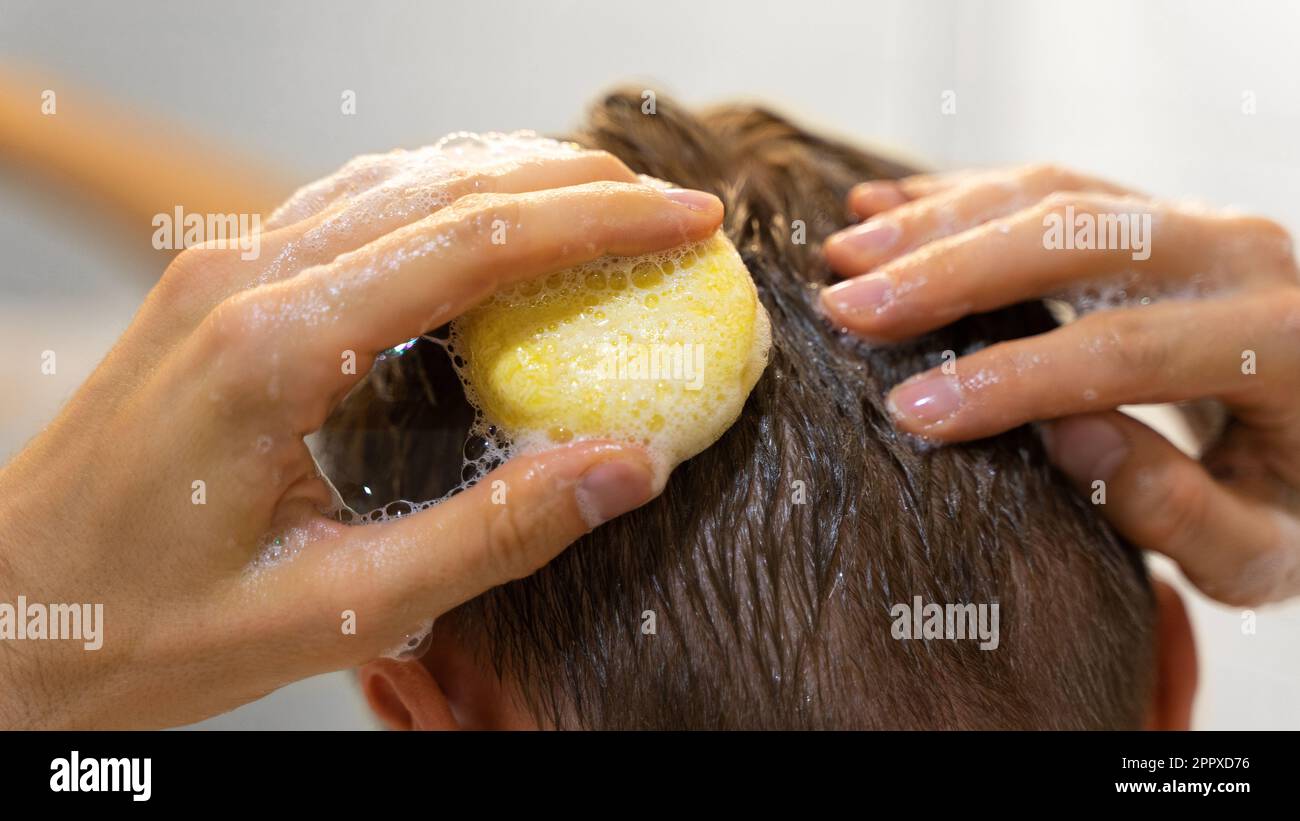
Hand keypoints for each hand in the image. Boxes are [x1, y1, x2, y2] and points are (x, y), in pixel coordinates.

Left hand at [0, 144, 722, 727]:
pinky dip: (442, 200)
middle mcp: (244, 280)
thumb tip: (628, 467)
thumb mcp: (336, 609)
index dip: (599, 226)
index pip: (475, 245)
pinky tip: (489, 220)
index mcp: (275, 351)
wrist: (3, 618)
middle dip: (576, 187)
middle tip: (671, 206)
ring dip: (511, 179)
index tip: (688, 222)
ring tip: (605, 201)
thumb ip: (492, 535)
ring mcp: (221, 271)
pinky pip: (350, 210)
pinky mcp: (214, 286)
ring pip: (396, 182)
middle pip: (445, 188)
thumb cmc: (147, 629)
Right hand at [820, 164, 1299, 606]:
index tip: (909, 411)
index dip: (1008, 379)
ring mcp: (1198, 221)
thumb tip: (1066, 438)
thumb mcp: (1260, 549)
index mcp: (1281, 344)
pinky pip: (1053, 185)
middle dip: (948, 272)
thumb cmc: (1294, 504)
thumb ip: (1177, 509)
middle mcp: (1243, 256)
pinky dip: (962, 193)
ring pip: (1055, 194)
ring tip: (844, 253)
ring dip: (938, 219)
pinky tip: (885, 203)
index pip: (1125, 350)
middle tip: (846, 306)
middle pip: (1078, 240)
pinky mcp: (1157, 212)